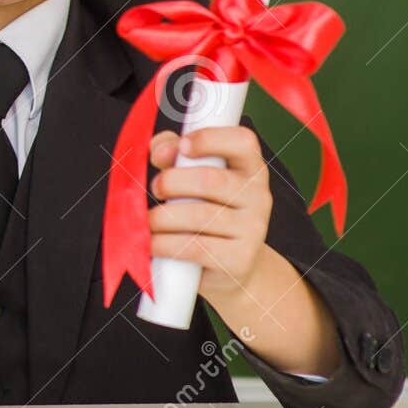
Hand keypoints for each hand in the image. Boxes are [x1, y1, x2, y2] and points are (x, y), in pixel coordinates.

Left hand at [147, 126, 272, 303]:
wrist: (227, 268)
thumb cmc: (204, 211)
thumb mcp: (191, 176)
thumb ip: (174, 153)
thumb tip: (160, 149)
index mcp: (249, 167)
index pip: (243, 142)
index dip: (211, 139)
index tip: (182, 145)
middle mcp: (258, 195)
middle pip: (212, 180)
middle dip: (172, 181)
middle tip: (156, 188)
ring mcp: (253, 228)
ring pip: (200, 215)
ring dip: (162, 217)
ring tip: (149, 220)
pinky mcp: (240, 259)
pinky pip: (196, 247)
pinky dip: (165, 244)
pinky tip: (153, 242)